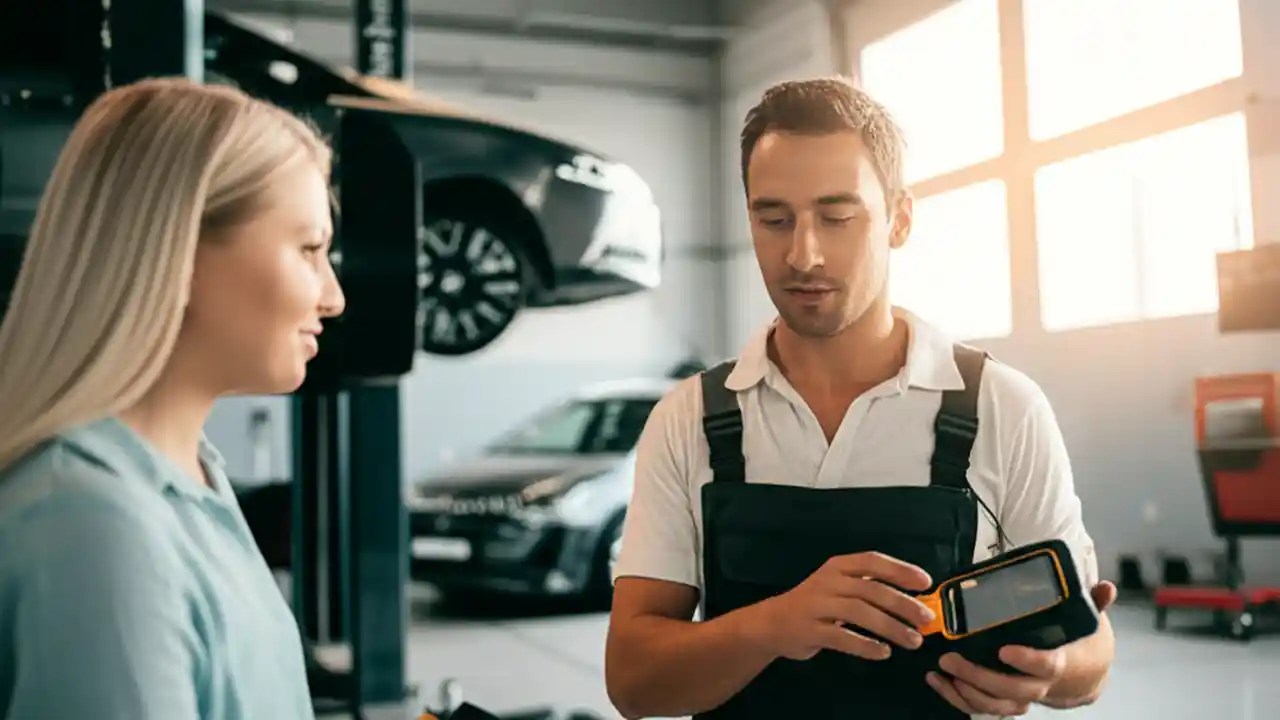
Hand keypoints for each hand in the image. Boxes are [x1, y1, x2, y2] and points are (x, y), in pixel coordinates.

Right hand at [753, 552, 935, 661]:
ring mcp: (817, 606)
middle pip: (871, 589)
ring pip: (860, 613)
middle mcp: (828, 582)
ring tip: (913, 641)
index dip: (900, 569)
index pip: (872, 561)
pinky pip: (843, 638)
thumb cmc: (814, 604)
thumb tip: (913, 600)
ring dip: (891, 627)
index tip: (925, 582)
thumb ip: (867, 588)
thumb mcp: (837, 586)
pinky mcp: (810, 631)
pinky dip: (866, 646)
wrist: (771, 623)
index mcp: (837, 567)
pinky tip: (884, 653)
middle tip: (926, 619)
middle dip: (902, 604)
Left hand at [926, 581, 1117, 715]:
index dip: (1028, 660)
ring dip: (965, 692)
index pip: (1047, 666)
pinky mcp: (1008, 701)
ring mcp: (1023, 696)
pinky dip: (959, 699)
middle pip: (1012, 689)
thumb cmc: (1079, 643)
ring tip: (940, 671)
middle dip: (980, 677)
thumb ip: (1093, 603)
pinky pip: (983, 708)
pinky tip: (938, 682)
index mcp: (1061, 663)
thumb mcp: (1089, 621)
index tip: (1005, 650)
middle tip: (951, 659)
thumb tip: (1107, 587)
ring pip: (996, 705)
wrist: (1084, 676)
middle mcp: (1041, 685)